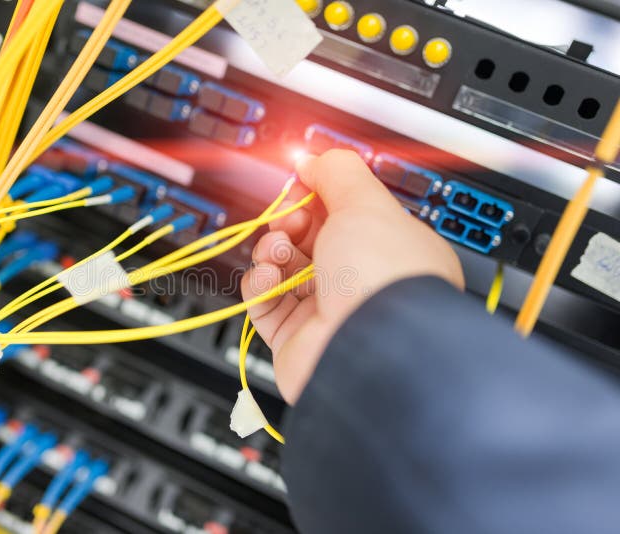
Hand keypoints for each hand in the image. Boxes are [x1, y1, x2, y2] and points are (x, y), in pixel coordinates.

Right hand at [242, 150, 463, 403]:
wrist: (370, 348)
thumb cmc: (383, 280)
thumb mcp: (365, 201)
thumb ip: (336, 171)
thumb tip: (312, 158)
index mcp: (387, 249)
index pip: (344, 214)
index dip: (317, 195)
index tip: (301, 183)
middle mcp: (358, 281)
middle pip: (308, 239)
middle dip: (289, 221)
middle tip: (289, 219)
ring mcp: (325, 311)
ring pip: (282, 268)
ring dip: (272, 249)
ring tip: (279, 249)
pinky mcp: (293, 338)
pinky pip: (262, 301)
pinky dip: (260, 282)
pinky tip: (270, 276)